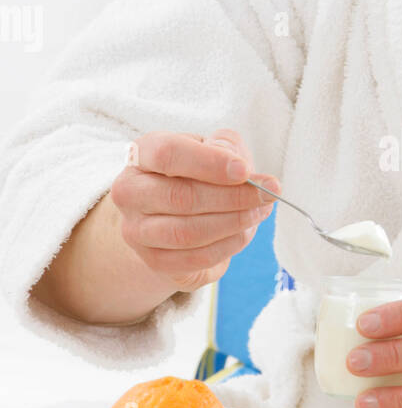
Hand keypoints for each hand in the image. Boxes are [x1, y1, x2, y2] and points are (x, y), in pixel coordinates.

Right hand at [109, 127, 280, 291]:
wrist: (174, 213)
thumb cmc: (197, 173)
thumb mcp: (212, 147)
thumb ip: (226, 147)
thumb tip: (240, 167)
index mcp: (141, 154)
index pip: (168, 153)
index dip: (208, 162)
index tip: (244, 170)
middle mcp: (129, 192)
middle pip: (180, 197)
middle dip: (232, 197)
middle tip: (266, 195)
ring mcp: (137, 230)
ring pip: (188, 232)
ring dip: (233, 223)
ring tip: (259, 212)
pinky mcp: (154, 260)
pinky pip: (195, 258)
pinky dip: (228, 245)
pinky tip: (245, 231)